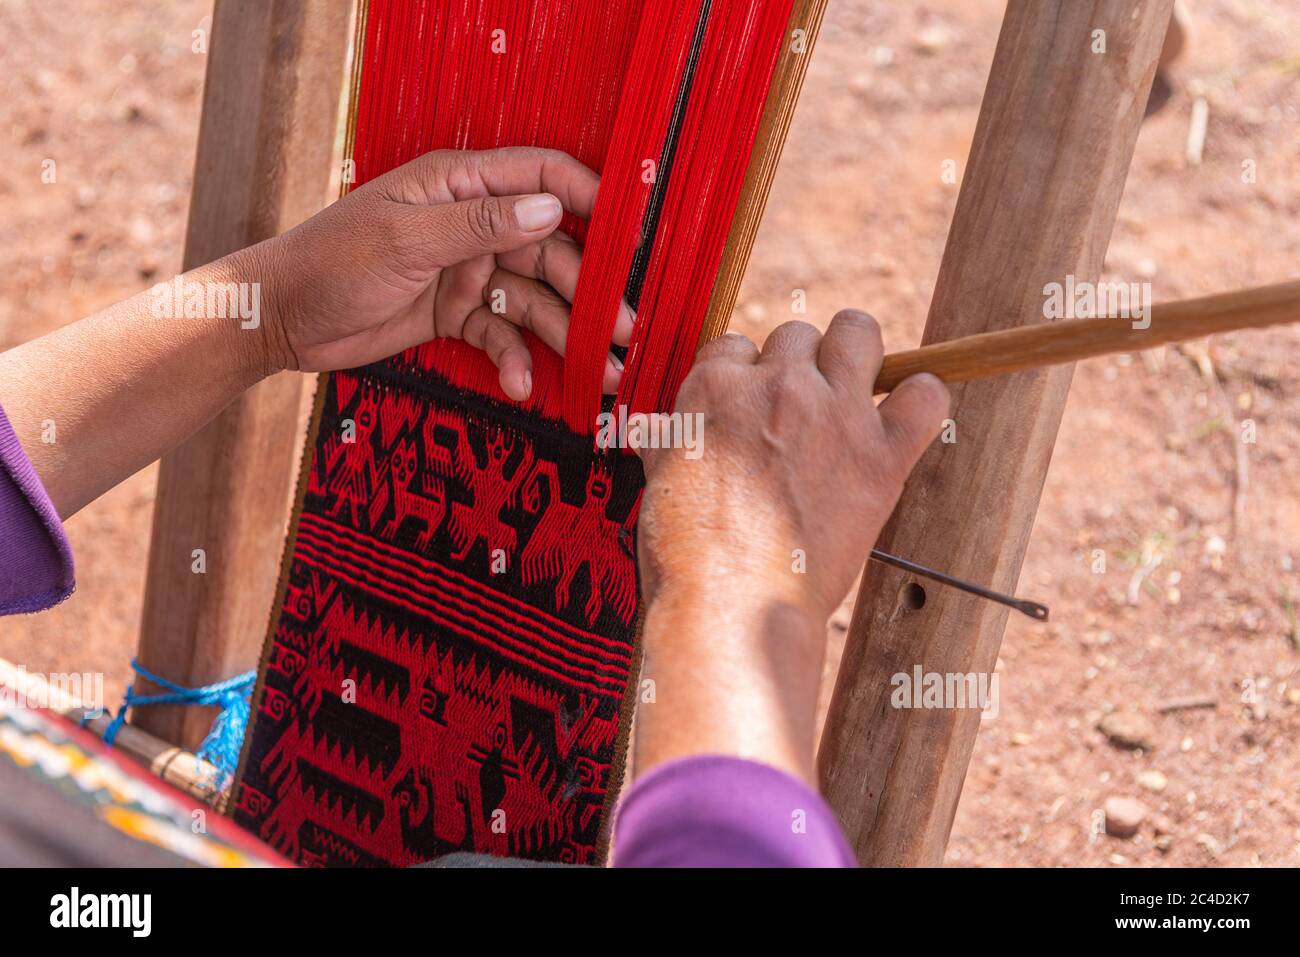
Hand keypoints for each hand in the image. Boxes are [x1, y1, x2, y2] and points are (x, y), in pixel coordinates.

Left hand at [252, 147, 632, 398]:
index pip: (538, 176)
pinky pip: (500, 334)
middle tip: (625, 329)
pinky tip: (520, 384)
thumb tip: (550, 210)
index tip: (630, 232)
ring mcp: (466, 270)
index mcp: (458, 184)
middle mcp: (471, 224)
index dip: (589, 198)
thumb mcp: (406, 239)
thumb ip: (479, 224)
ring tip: (604, 371)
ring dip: (567, 335)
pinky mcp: (456, 313)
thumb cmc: (331, 261)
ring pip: (533, 300)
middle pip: (549, 251)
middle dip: (590, 292)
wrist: (282, 319)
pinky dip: (513, 359)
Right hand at [632, 312, 948, 783]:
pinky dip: (922, 400)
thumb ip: (672, 440)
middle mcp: (776, 386)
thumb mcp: (660, 478)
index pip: (735, 345)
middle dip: (797, 365)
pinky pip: (925, 396)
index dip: (744, 376)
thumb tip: (662, 433)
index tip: (749, 409)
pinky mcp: (879, 456)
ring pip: (858, 333)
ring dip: (855, 355)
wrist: (731, 604)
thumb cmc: (686, 552)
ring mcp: (833, 414)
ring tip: (850, 393)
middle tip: (797, 412)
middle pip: (797, 335)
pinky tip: (906, 417)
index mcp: (715, 388)